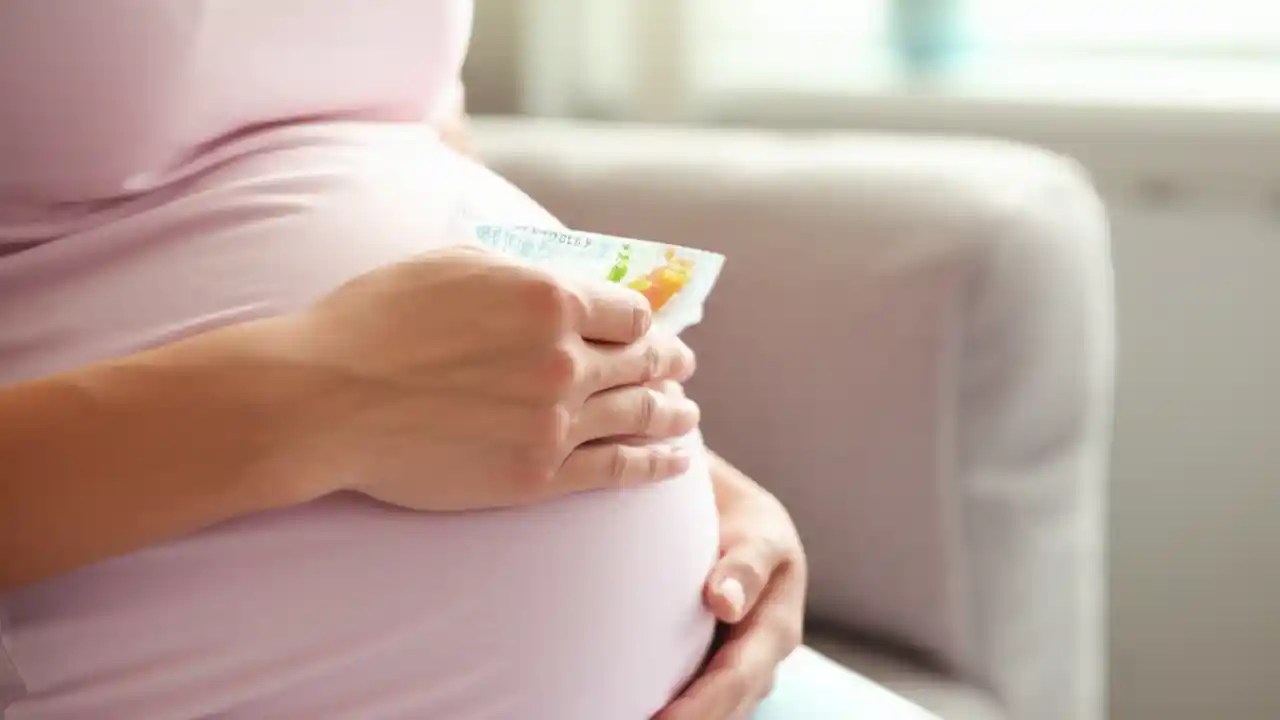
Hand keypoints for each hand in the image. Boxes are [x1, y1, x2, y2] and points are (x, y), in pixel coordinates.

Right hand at [262, 246, 700, 509]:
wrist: (325, 398)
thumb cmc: (376, 319)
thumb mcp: (455, 263)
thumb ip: (523, 271)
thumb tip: (567, 280)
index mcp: (549, 299)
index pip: (629, 313)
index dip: (643, 322)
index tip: (647, 329)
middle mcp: (565, 360)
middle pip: (644, 362)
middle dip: (670, 363)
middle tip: (683, 367)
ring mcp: (555, 423)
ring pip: (639, 416)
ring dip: (672, 414)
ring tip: (688, 416)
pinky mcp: (537, 477)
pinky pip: (617, 470)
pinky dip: (654, 464)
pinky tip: (675, 462)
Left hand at [657, 454, 806, 719]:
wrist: (732, 514)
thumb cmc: (747, 520)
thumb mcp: (760, 531)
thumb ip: (747, 563)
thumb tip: (724, 602)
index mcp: (777, 630)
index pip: (735, 679)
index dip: (700, 707)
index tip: (661, 718)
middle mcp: (760, 661)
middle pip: (723, 706)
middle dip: (688, 719)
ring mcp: (735, 669)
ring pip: (712, 709)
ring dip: (679, 715)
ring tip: (631, 718)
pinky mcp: (708, 668)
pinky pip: (691, 697)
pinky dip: (670, 706)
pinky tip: (634, 707)